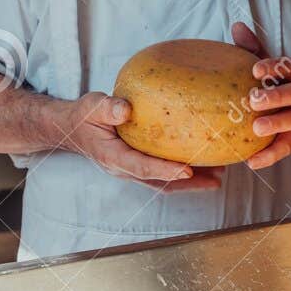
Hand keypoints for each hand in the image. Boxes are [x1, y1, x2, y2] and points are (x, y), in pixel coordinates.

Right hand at [62, 92, 222, 191]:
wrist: (72, 130)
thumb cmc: (84, 116)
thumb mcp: (92, 107)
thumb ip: (108, 108)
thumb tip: (127, 108)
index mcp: (113, 157)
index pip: (142, 167)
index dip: (165, 170)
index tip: (188, 170)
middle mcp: (124, 169)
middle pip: (160, 183)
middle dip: (189, 183)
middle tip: (216, 178)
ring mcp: (131, 171)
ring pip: (164, 183)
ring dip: (191, 183)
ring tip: (218, 176)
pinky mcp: (137, 166)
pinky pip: (162, 175)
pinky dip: (182, 174)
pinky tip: (200, 166)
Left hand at [231, 21, 290, 169]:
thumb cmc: (278, 89)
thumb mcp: (269, 70)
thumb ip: (253, 50)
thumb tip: (237, 26)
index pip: (285, 68)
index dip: (272, 68)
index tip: (255, 70)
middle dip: (274, 96)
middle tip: (253, 100)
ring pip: (290, 121)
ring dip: (275, 124)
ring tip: (256, 128)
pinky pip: (283, 149)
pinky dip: (269, 156)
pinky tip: (251, 162)